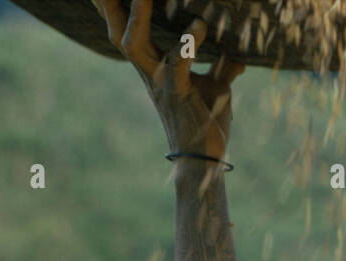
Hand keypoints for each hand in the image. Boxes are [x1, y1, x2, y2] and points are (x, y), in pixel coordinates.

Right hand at [91, 0, 246, 158]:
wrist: (205, 161)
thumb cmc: (205, 123)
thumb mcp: (215, 89)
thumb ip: (222, 68)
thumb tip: (238, 55)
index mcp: (153, 66)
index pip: (126, 29)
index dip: (112, 6)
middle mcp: (149, 71)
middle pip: (117, 32)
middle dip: (107, 5)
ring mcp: (160, 82)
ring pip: (133, 44)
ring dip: (136, 16)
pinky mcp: (178, 94)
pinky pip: (178, 63)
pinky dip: (188, 42)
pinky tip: (200, 24)